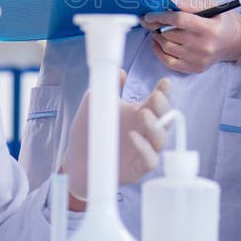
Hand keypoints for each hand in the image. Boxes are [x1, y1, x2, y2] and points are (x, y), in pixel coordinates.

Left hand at [64, 76, 171, 199]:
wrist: (75, 161)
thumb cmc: (89, 132)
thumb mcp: (96, 104)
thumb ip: (108, 87)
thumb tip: (120, 72)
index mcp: (139, 114)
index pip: (158, 102)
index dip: (164, 92)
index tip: (164, 82)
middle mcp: (145, 132)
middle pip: (166, 119)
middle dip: (164, 107)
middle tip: (156, 96)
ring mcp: (142, 151)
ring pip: (161, 140)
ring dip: (156, 126)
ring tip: (143, 114)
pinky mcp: (137, 169)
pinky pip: (150, 161)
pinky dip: (145, 148)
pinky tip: (133, 136)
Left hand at [142, 3, 240, 72]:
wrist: (235, 41)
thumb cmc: (221, 21)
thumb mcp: (210, 6)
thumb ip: (189, 4)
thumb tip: (166, 2)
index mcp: (210, 29)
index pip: (180, 20)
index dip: (161, 16)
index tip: (149, 14)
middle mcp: (205, 47)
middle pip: (171, 35)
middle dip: (155, 26)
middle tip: (149, 20)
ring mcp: (199, 60)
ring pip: (167, 48)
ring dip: (156, 37)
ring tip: (155, 29)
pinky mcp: (195, 68)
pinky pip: (169, 62)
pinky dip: (159, 52)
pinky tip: (158, 42)